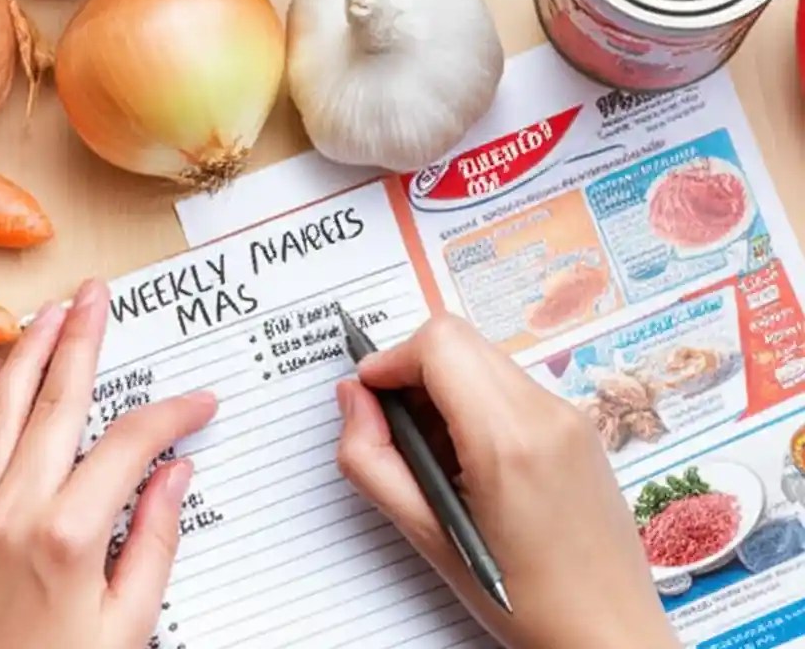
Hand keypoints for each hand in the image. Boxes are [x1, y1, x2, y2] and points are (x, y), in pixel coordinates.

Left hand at [0, 279, 217, 648]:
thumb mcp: (127, 630)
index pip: (132, 443)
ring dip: (24, 352)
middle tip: (97, 296)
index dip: (172, 413)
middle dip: (83, 338)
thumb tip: (173, 477)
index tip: (198, 403)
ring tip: (48, 313)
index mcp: (70, 535)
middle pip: (56, 400)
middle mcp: (11, 511)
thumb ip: (153, 543)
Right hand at [335, 315, 680, 648]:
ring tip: (438, 460)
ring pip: (484, 361)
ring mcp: (571, 417)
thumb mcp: (426, 535)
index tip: (369, 399)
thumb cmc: (524, 598)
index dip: (390, 361)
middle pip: (460, 342)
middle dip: (414, 373)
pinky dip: (476, 406)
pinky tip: (471, 466)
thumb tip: (353, 399)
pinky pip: (512, 387)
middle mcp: (547, 414)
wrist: (608, 632)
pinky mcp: (581, 428)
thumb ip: (371, 460)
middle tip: (398, 433)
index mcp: (508, 440)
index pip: (439, 344)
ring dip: (444, 390)